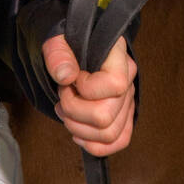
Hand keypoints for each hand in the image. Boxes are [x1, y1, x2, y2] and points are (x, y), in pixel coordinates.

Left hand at [42, 34, 135, 156]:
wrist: (72, 45)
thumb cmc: (66, 41)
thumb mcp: (55, 39)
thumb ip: (58, 53)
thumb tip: (67, 77)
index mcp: (117, 56)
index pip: (114, 84)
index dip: (86, 88)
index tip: (71, 79)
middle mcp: (128, 79)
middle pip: (106, 116)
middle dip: (74, 111)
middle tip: (62, 96)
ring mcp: (127, 99)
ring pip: (110, 133)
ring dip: (79, 129)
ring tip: (65, 112)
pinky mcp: (123, 115)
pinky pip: (119, 140)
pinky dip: (95, 144)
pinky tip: (77, 132)